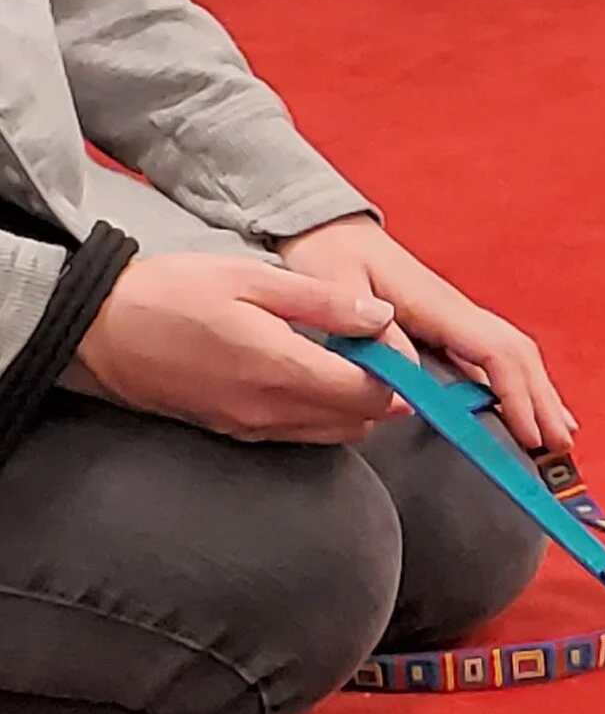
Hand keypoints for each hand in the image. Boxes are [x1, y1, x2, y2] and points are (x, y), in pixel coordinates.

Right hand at [66, 248, 399, 442]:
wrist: (100, 331)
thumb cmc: (172, 294)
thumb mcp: (251, 278)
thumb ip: (324, 301)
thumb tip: (381, 316)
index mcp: (281, 370)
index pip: (370, 395)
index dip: (396, 375)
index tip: (393, 346)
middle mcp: (272, 411)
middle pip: (359, 421)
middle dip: (381, 393)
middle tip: (372, 351)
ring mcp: (252, 427)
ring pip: (332, 433)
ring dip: (352, 406)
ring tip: (343, 362)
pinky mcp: (235, 432)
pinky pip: (299, 435)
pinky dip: (321, 415)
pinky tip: (309, 379)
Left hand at [280, 216, 573, 452]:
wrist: (330, 234)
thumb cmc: (330, 261)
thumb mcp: (337, 287)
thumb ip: (370, 329)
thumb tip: (408, 370)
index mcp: (438, 306)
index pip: (495, 351)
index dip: (517, 394)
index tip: (527, 434)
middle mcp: (458, 313)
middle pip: (519, 356)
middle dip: (543, 402)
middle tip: (560, 449)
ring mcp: (458, 321)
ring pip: (515, 357)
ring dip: (541, 396)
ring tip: (560, 438)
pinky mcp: (451, 329)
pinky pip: (497, 360)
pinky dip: (521, 388)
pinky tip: (531, 412)